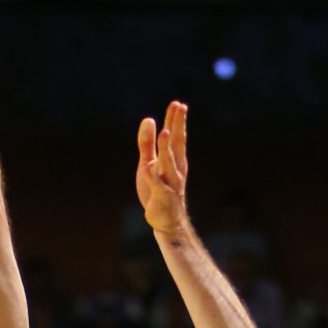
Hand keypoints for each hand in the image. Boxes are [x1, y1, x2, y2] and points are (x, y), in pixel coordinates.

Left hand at [136, 99, 190, 238]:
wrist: (166, 222)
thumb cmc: (158, 192)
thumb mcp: (148, 164)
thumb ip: (147, 143)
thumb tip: (148, 119)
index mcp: (174, 161)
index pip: (176, 137)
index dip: (176, 120)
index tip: (178, 104)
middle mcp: (175, 170)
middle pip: (177, 144)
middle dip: (178, 126)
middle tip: (180, 107)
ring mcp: (170, 184)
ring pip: (169, 164)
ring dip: (167, 149)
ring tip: (165, 133)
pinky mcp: (162, 197)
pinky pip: (157, 185)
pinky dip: (153, 177)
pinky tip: (147, 168)